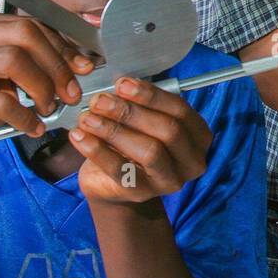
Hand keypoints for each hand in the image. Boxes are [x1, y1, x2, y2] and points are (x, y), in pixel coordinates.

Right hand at [0, 11, 94, 169]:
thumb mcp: (7, 74)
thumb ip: (35, 61)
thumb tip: (82, 64)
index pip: (31, 24)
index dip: (63, 46)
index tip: (83, 67)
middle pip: (25, 35)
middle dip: (56, 64)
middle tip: (70, 93)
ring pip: (14, 62)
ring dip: (42, 89)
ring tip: (49, 109)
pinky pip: (2, 102)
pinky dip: (25, 117)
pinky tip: (33, 127)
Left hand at [71, 76, 210, 203]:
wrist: (114, 185)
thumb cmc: (132, 145)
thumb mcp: (143, 122)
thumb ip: (140, 105)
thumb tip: (119, 87)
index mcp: (198, 137)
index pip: (181, 111)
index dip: (151, 96)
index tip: (123, 84)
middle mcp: (191, 161)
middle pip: (169, 131)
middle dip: (132, 112)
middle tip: (101, 101)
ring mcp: (169, 181)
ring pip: (150, 151)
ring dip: (114, 130)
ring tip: (88, 117)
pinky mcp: (142, 193)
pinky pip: (120, 170)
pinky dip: (97, 150)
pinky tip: (80, 136)